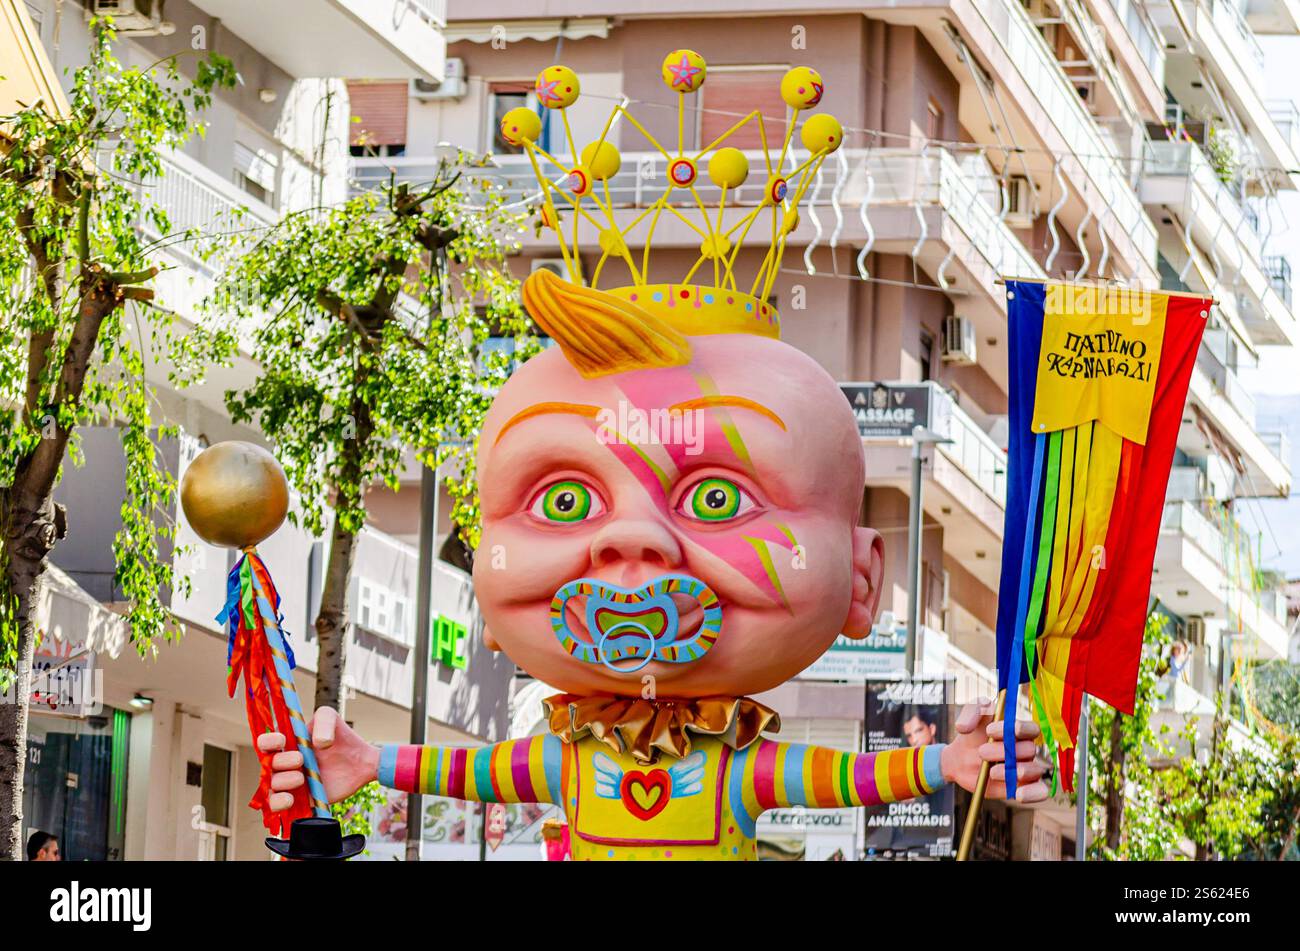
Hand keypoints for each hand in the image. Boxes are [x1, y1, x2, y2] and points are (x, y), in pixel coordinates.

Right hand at [256, 706, 379, 810]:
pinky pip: (277, 805)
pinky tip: (291, 799)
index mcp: (288, 743)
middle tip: (301, 759)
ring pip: (270, 786)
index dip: (267, 742)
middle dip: (281, 762)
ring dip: (282, 782)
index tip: (282, 741)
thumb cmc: (342, 738)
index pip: (265, 743)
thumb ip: (323, 721)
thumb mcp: (331, 718)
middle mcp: (285, 763)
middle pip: (267, 765)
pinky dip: (278, 803)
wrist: (361, 762)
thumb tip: (318, 743)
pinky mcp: (299, 798)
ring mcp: (291, 782)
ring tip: (301, 778)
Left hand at [940, 697, 1048, 803]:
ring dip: (1013, 772)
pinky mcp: (1022, 787)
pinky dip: (1032, 794)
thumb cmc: (972, 734)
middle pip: (1029, 750)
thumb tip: (963, 727)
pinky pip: (1039, 792)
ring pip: (1033, 770)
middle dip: (1005, 751)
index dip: (1016, 729)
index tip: (990, 731)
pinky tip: (1018, 795)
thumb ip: (970, 713)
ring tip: (992, 772)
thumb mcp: (970, 716)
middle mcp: (1026, 750)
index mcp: (1019, 731)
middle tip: (982, 752)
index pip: (1032, 728)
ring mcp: (1026, 769)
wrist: (961, 759)